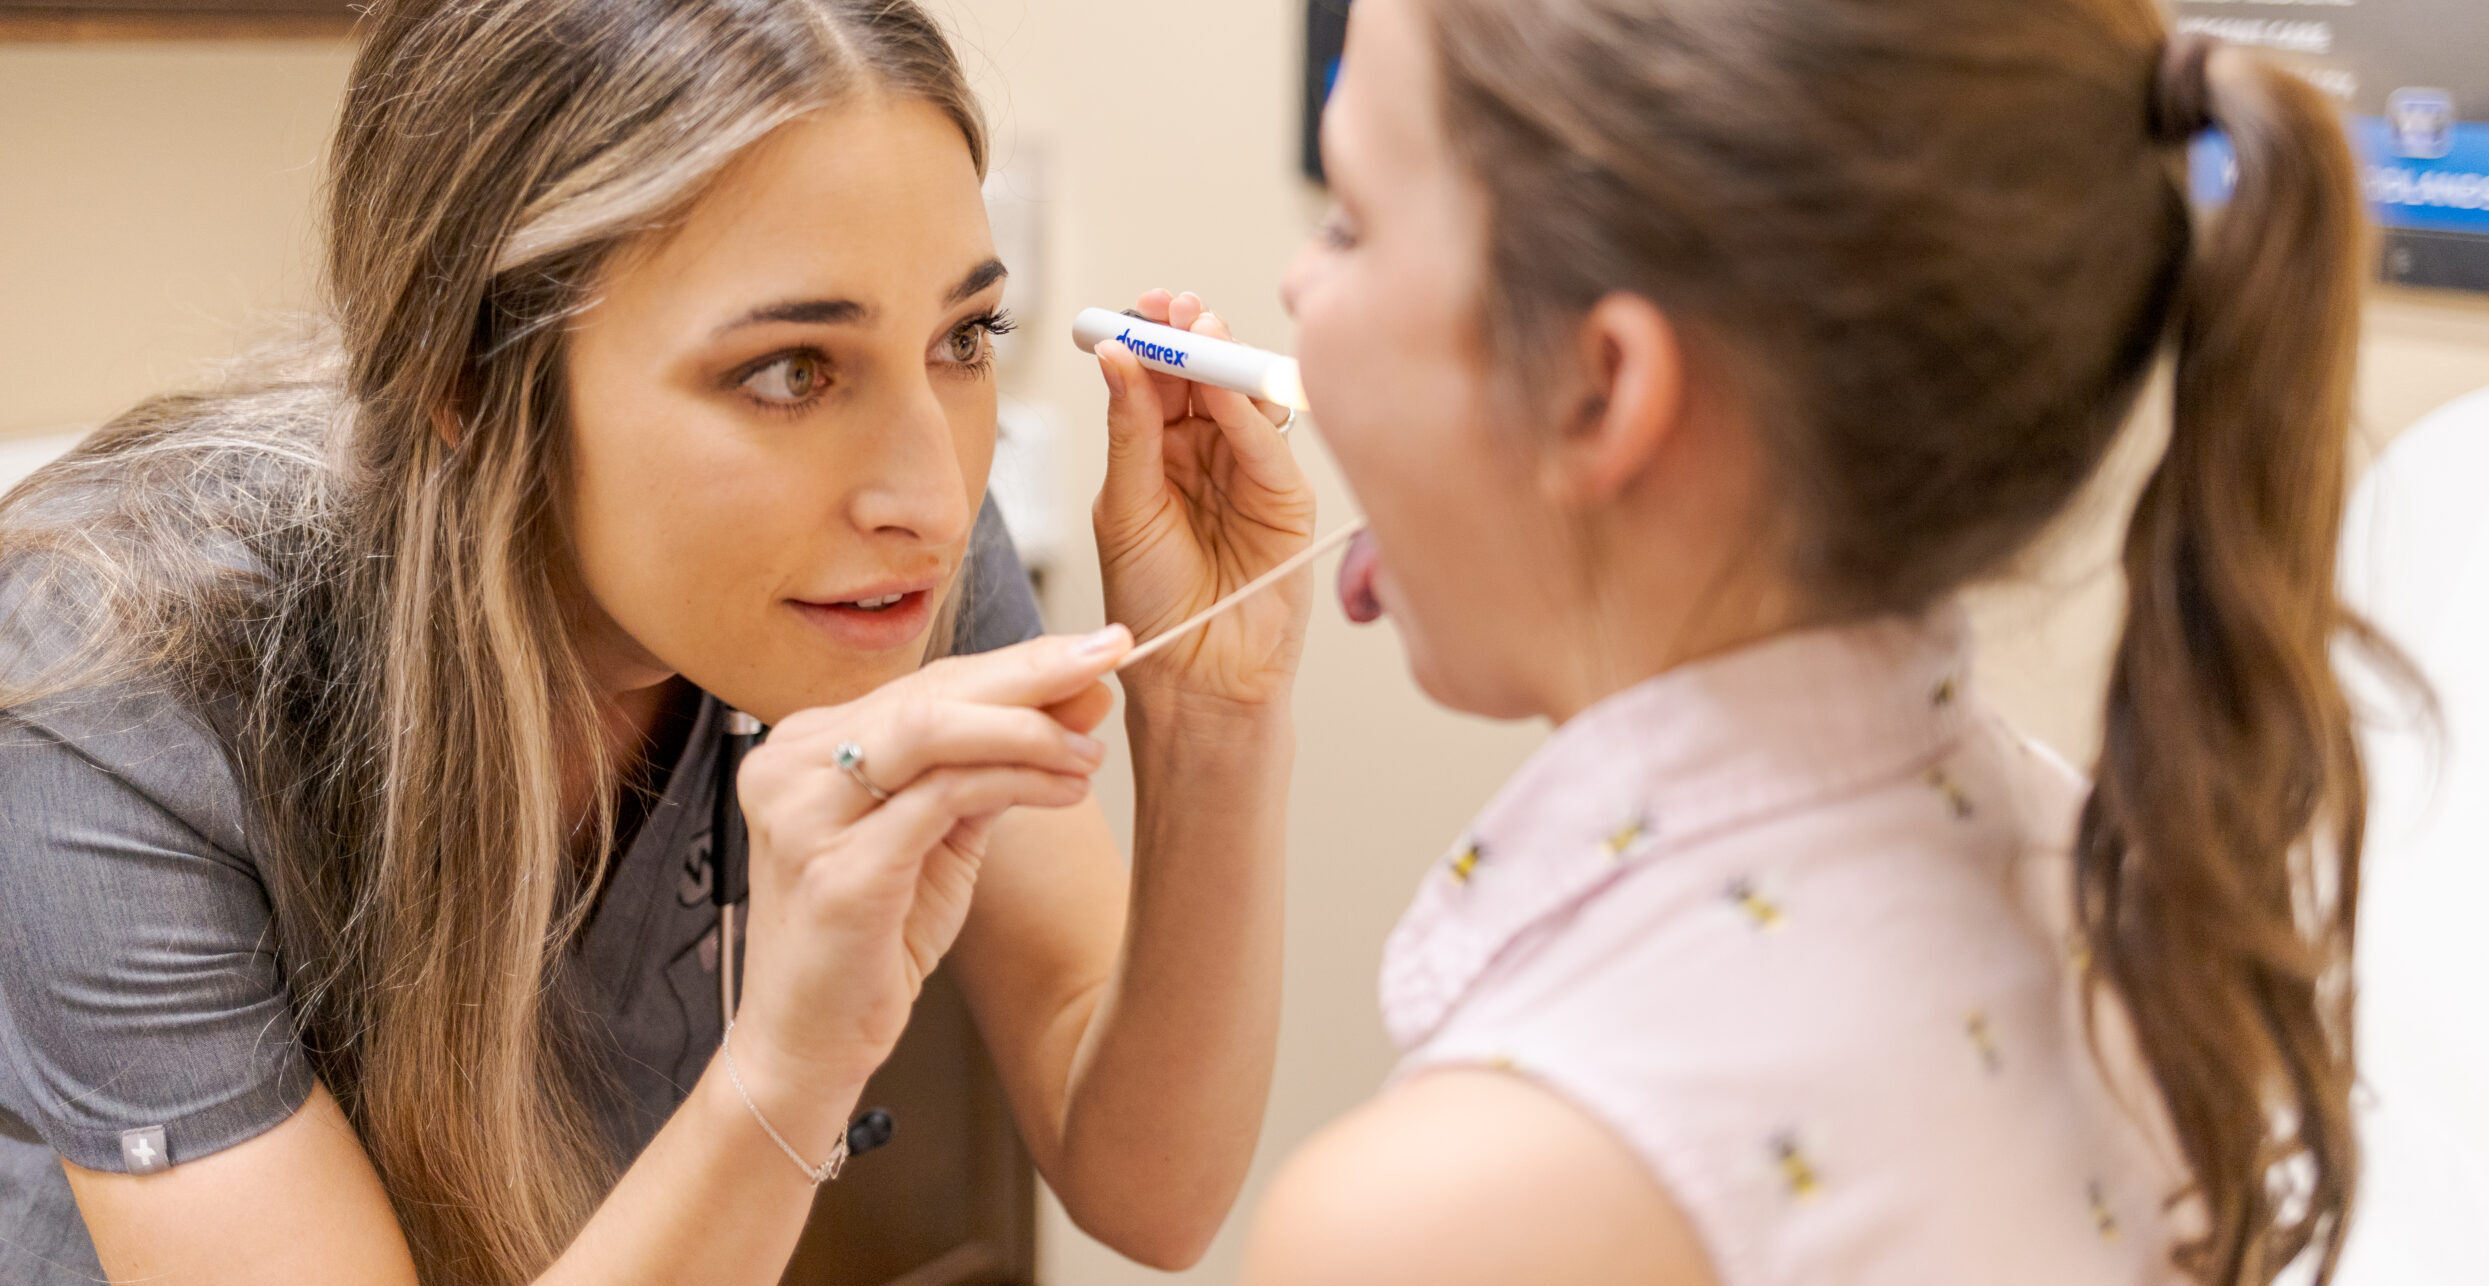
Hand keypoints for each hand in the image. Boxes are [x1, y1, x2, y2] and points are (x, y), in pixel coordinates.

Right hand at [726, 628, 1129, 1100]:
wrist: (810, 1044)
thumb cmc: (872, 939)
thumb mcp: (941, 834)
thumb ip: (996, 763)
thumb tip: (1080, 695)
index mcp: (807, 745)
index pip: (927, 684)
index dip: (1018, 664)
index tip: (1096, 650)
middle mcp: (789, 765)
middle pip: (931, 693)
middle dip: (1032, 673)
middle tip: (1110, 656)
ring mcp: (803, 817)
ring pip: (933, 730)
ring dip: (1028, 730)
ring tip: (1090, 748)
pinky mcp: (836, 873)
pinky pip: (941, 798)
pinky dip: (1014, 782)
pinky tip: (1063, 788)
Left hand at [1094, 290, 1318, 707]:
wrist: (1195, 678)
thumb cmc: (1151, 605)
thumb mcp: (1123, 509)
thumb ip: (1130, 431)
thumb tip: (1117, 358)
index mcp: (1160, 454)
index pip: (1160, 380)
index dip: (1152, 340)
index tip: (1138, 307)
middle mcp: (1208, 456)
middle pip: (1205, 378)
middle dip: (1189, 338)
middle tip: (1172, 308)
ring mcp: (1251, 475)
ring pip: (1242, 400)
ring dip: (1220, 362)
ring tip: (1196, 331)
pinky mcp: (1289, 500)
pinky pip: (1268, 445)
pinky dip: (1245, 412)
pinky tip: (1219, 386)